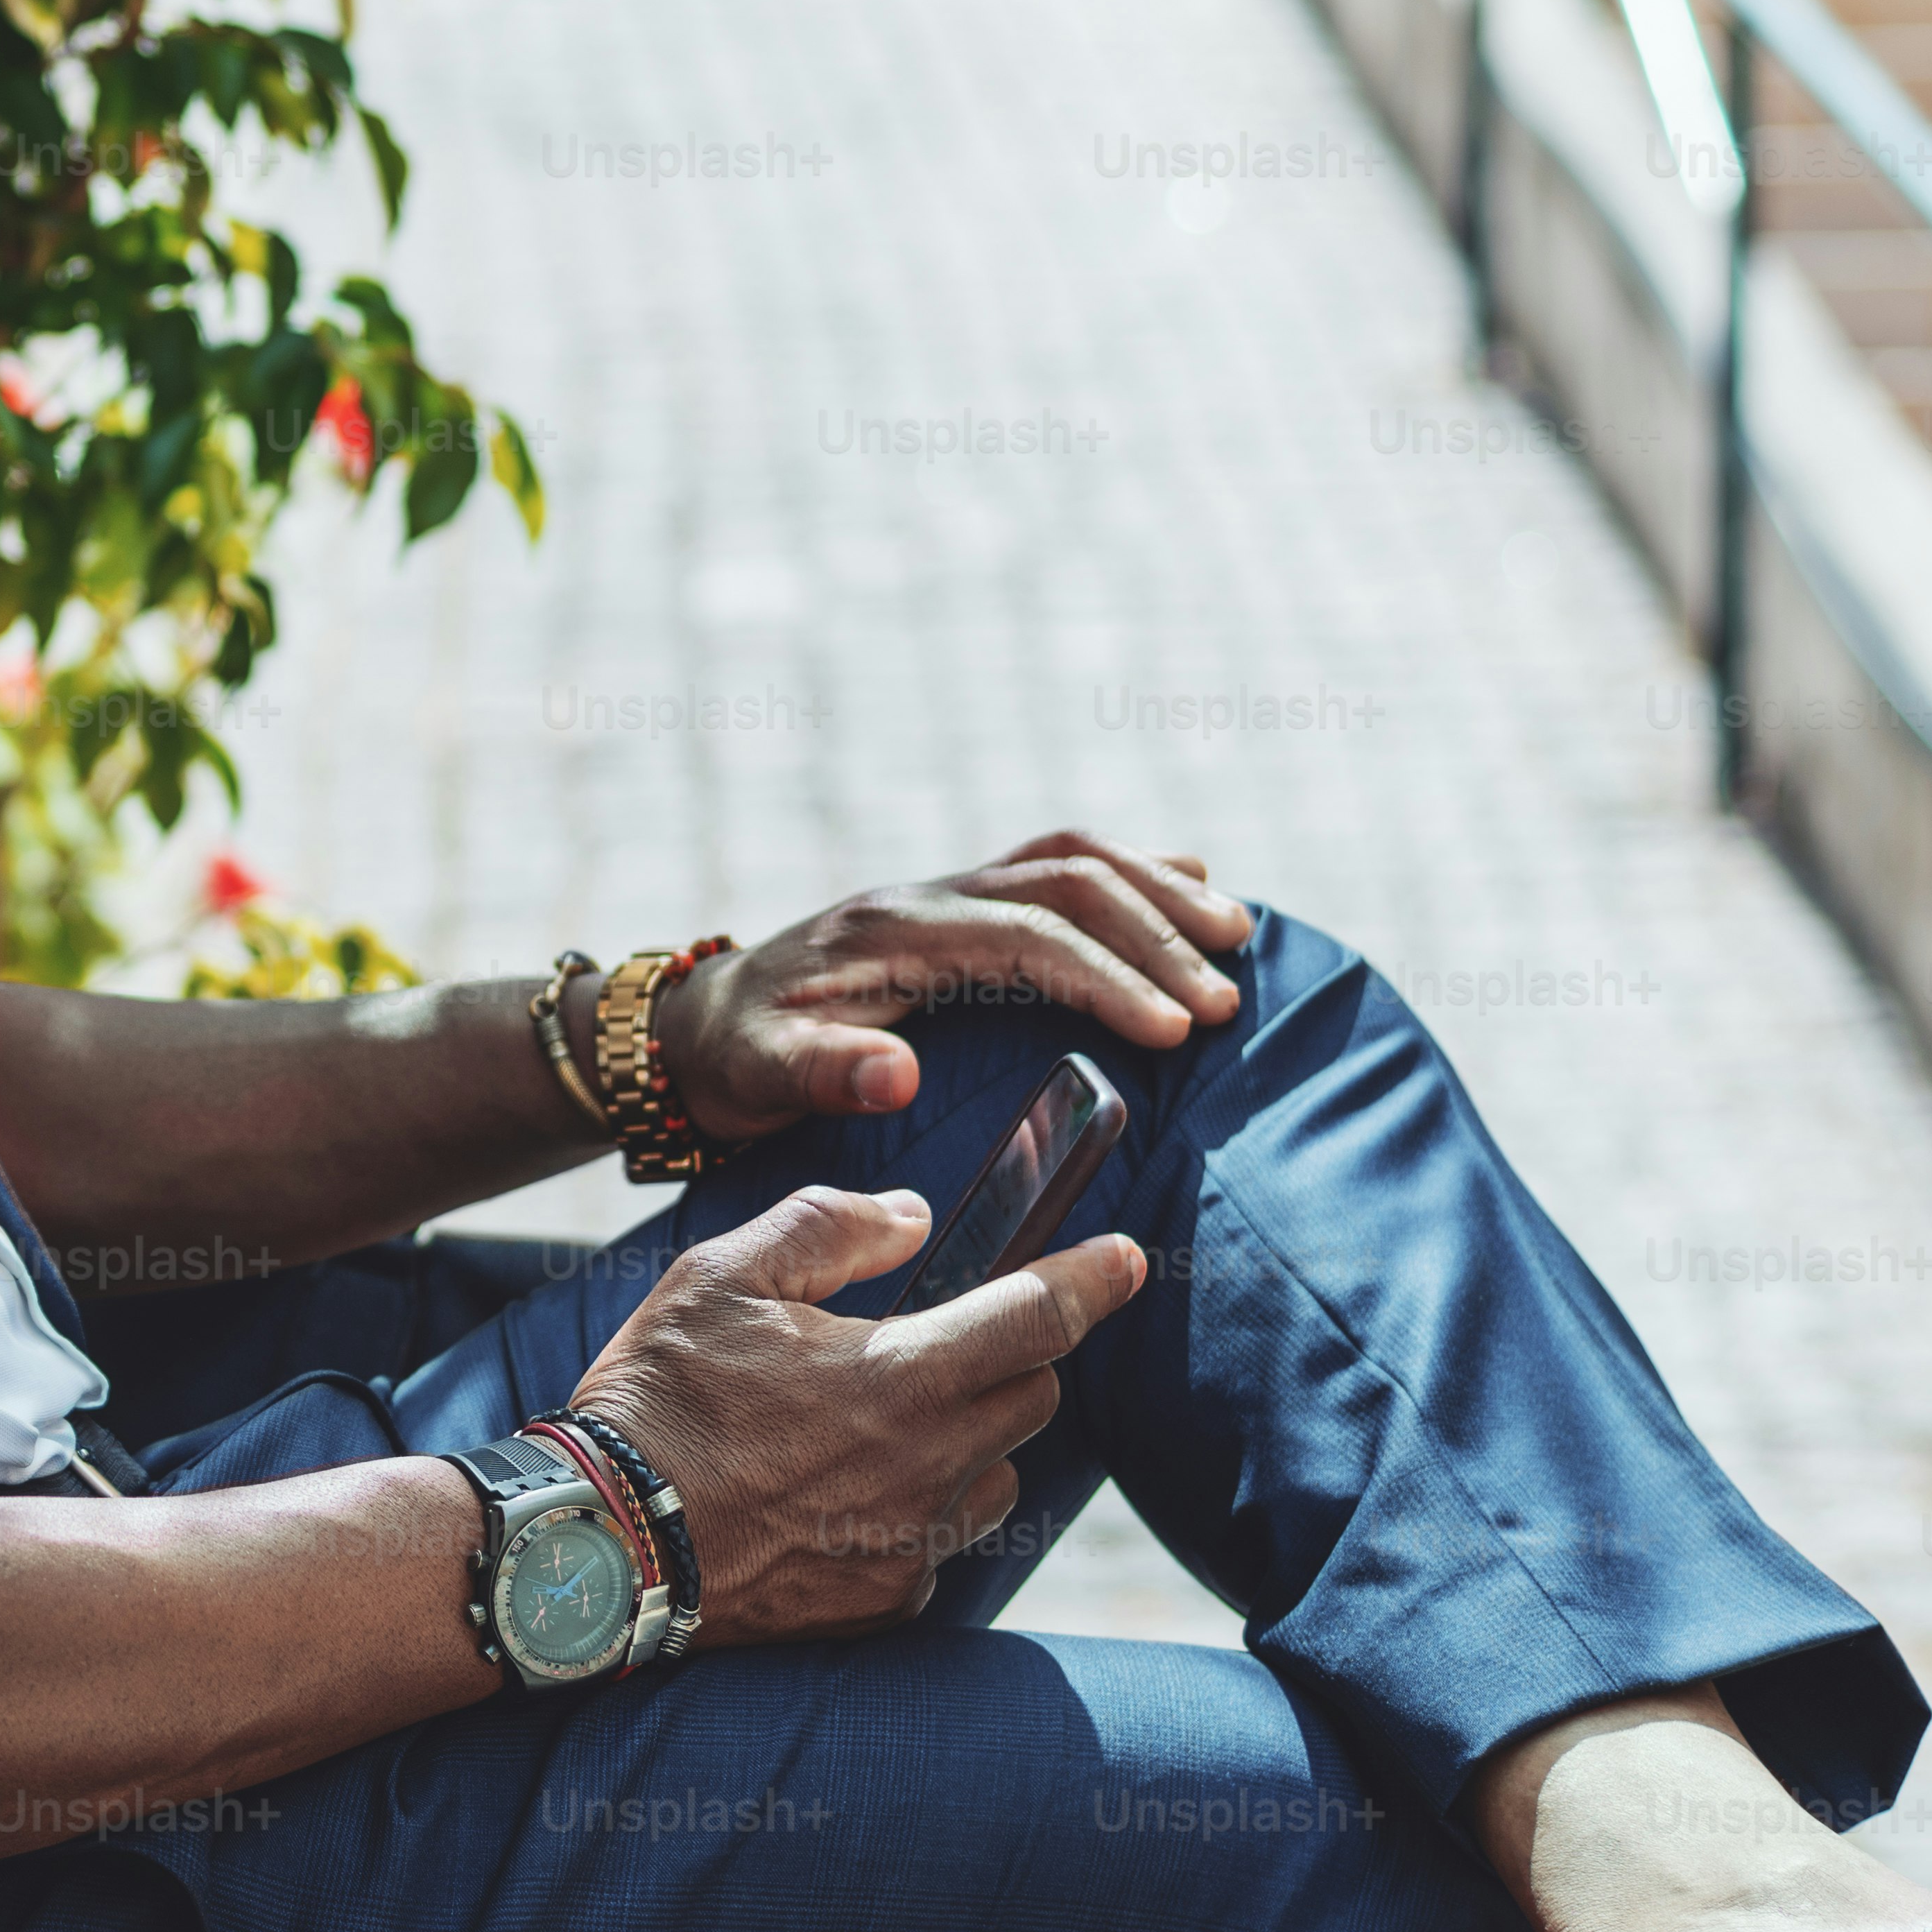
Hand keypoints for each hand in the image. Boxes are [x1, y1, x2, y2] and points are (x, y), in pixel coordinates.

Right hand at [566, 1186, 1148, 1642]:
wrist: (601, 1545)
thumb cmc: (658, 1401)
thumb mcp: (721, 1277)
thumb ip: (829, 1228)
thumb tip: (912, 1217)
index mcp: (900, 1377)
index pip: (1040, 1318)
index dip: (1095, 1279)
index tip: (1130, 1258)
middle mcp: (929, 1468)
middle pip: (1031, 1398)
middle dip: (1006, 1359)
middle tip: (936, 1343)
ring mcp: (914, 1545)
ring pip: (995, 1476)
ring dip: (965, 1441)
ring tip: (874, 1429)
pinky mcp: (888, 1603)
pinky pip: (939, 1544)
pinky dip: (913, 1511)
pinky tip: (836, 1497)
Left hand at [661, 831, 1245, 1134]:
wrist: (695, 1023)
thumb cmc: (734, 1057)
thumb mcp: (758, 1073)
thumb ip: (820, 1073)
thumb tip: (892, 1073)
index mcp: (894, 931)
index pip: (1029, 934)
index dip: (1108, 975)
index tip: (1174, 1030)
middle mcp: (928, 894)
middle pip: (1069, 882)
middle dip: (1155, 932)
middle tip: (1225, 998)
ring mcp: (947, 891)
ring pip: (1071, 858)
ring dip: (1157, 887)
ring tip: (1236, 934)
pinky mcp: (960, 905)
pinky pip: (1057, 867)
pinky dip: (1131, 873)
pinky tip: (1187, 892)